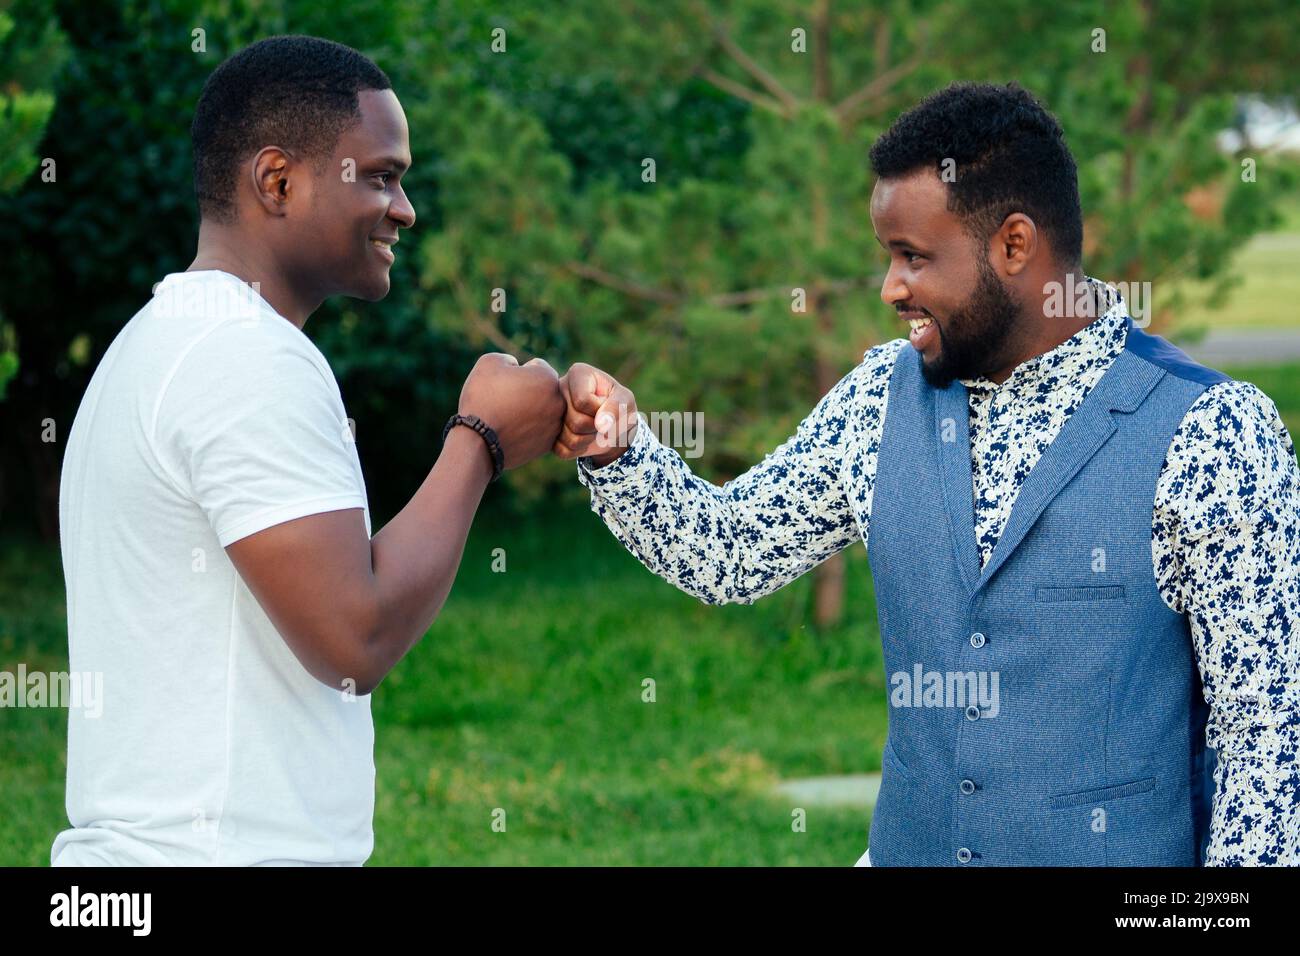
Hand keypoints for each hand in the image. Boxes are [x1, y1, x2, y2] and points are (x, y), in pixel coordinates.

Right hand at [458, 353, 564, 468]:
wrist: (478, 441)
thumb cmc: (483, 398)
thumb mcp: (490, 363)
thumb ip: (508, 359)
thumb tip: (516, 368)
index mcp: (548, 377)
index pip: (536, 366)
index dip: (518, 371)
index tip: (504, 383)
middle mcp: (558, 402)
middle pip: (544, 390)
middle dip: (529, 391)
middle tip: (507, 400)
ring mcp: (555, 426)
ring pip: (543, 411)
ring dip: (530, 411)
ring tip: (508, 417)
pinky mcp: (547, 445)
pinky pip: (539, 431)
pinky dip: (528, 430)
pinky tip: (511, 432)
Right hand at [554, 362, 637, 466]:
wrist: (613, 428)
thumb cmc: (620, 407)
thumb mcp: (626, 401)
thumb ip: (617, 407)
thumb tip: (601, 425)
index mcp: (577, 373)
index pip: (583, 400)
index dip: (599, 410)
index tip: (606, 404)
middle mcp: (558, 389)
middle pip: (576, 420)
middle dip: (596, 426)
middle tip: (601, 420)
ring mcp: (551, 412)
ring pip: (569, 437)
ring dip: (589, 439)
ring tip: (594, 428)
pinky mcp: (549, 434)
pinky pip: (563, 450)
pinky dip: (579, 450)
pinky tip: (584, 438)